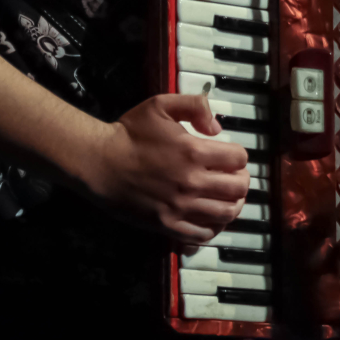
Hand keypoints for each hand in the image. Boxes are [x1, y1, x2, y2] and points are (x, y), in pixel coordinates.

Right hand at [79, 94, 249, 242]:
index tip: (229, 156)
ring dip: (233, 204)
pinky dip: (213, 227)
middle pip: (239, 189)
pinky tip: (210, 217)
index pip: (239, 159)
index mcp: (193, 151)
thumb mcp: (161, 104)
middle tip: (233, 177)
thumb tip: (217, 128)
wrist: (98, 162)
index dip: (238, 156)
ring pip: (227, 213)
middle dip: (241, 181)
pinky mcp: (167, 225)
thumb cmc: (129, 132)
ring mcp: (179, 206)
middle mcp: (191, 182)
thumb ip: (195, 106)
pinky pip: (202, 234)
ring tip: (226, 197)